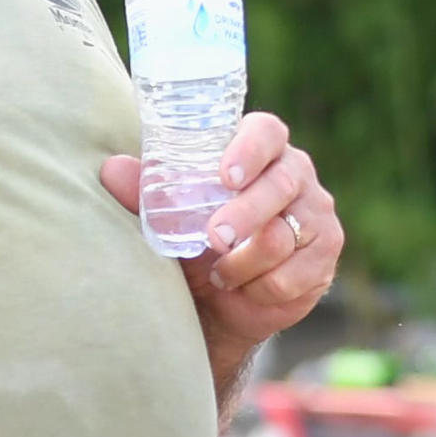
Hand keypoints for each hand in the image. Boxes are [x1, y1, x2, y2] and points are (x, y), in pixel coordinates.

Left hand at [100, 113, 342, 355]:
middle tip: (213, 237)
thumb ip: (144, 194)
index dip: (249, 149)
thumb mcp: (169, 220)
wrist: (221, 304)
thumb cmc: (197, 245)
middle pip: (280, 185)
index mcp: (262, 151)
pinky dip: (263, 288)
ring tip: (219, 274)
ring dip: (244, 261)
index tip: (225, 176)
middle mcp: (296, 176)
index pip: (267, 132)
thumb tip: (111, 169)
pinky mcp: (324, 257)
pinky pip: (295, 274)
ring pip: (285, 235)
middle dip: (244, 214)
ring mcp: (316, 215)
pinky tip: (246, 289)